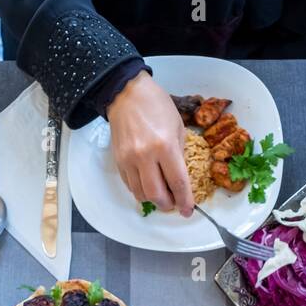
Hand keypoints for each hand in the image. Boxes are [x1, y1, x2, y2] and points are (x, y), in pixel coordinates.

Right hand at [107, 71, 194, 215]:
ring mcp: (129, 160)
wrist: (126, 94)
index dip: (184, 201)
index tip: (188, 211)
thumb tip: (178, 177)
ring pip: (140, 194)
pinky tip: (148, 185)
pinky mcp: (118, 161)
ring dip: (153, 200)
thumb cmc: (156, 106)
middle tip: (174, 203)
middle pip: (156, 195)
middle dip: (167, 204)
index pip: (177, 182)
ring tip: (161, 196)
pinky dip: (140, 190)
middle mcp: (145, 156)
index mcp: (165, 146)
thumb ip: (179, 153)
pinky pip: (129, 185)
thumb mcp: (178, 126)